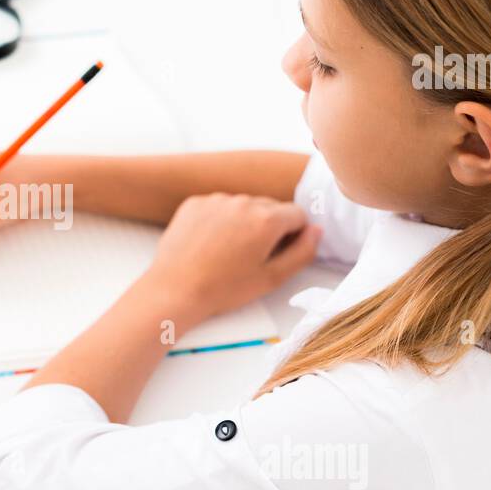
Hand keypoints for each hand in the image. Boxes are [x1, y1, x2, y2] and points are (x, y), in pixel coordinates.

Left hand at [143, 193, 320, 324]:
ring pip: (244, 206)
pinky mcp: (195, 203)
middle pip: (271, 208)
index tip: (279, 253)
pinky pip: (218, 206)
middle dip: (269, 228)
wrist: (175, 290)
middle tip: (252, 257)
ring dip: (244, 222)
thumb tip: (315, 231)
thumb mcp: (272, 278)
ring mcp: (216, 200)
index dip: (294, 235)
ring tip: (229, 252)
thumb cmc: (224, 289)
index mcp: (267, 219)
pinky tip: (210, 244)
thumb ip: (303, 252)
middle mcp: (243, 201)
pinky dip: (219, 220)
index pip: (298, 215)